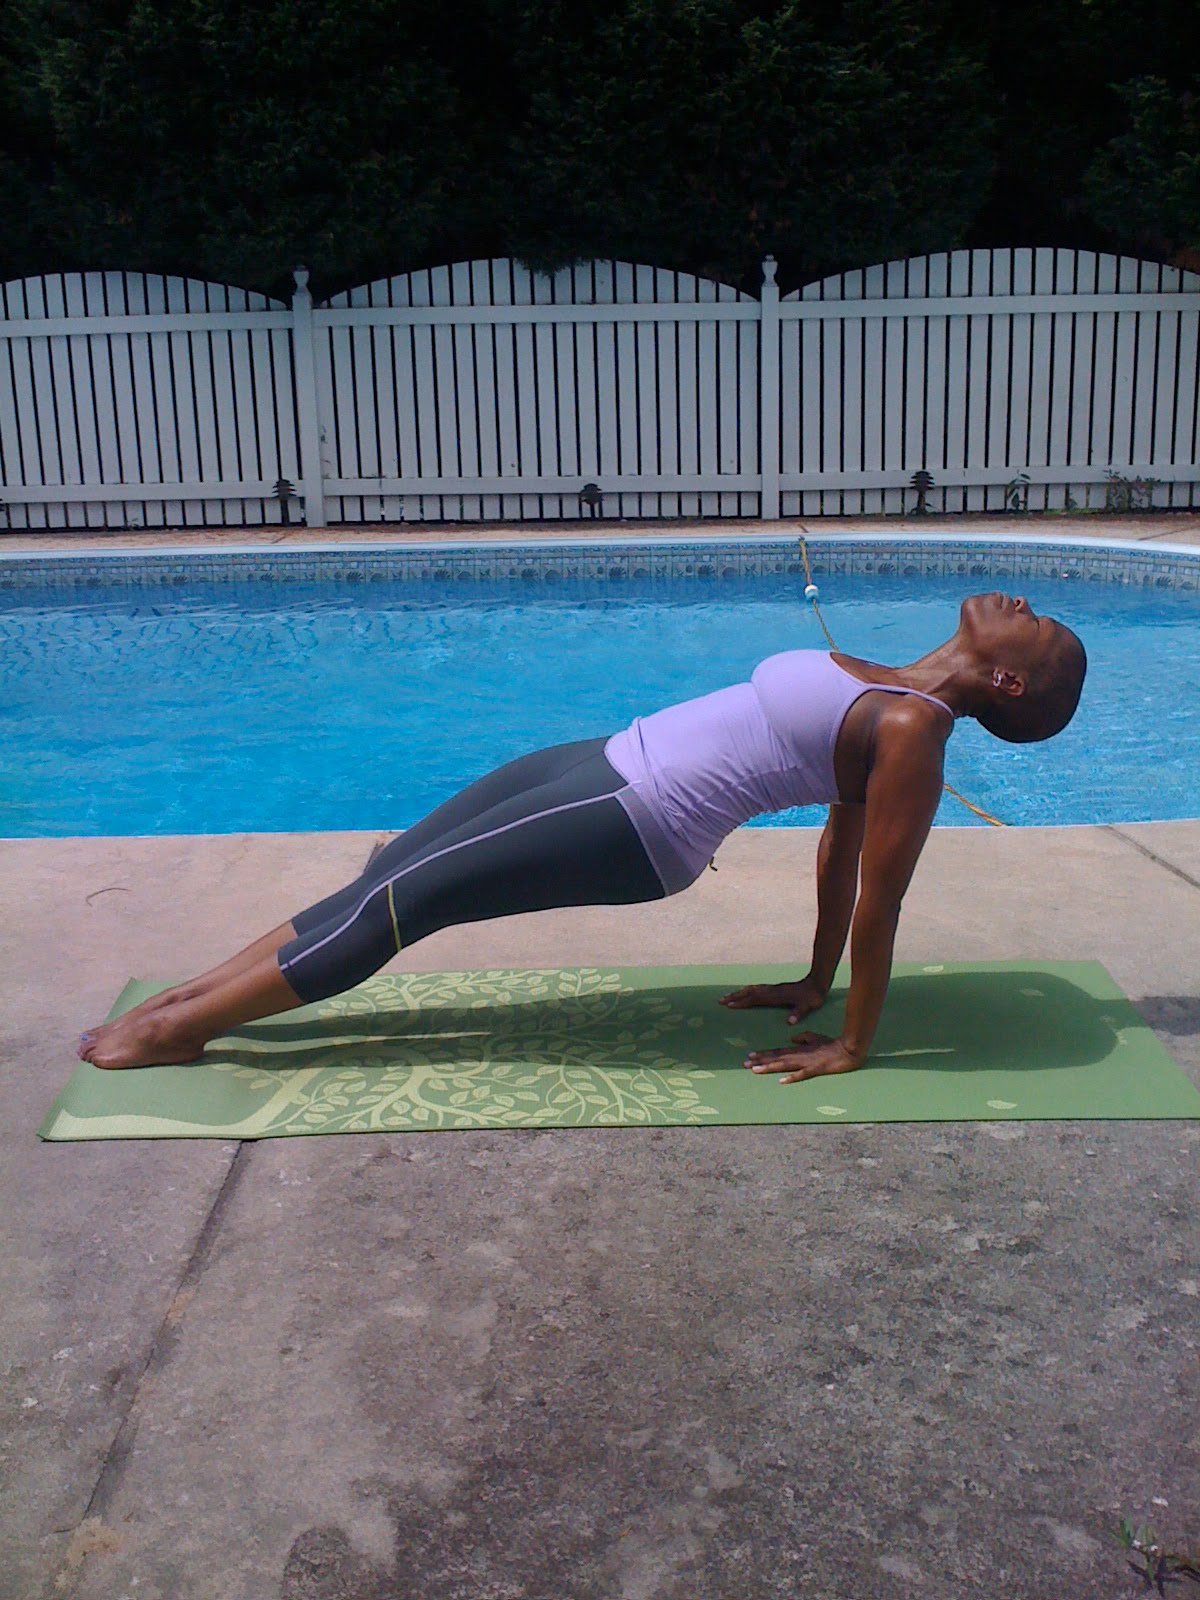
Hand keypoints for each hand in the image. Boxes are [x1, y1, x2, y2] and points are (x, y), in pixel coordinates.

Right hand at [718, 974, 827, 1025]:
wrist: (817, 983)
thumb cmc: (812, 997)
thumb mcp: (807, 1006)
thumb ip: (798, 1013)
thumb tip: (790, 1022)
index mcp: (777, 996)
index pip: (756, 999)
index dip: (742, 1002)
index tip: (730, 1005)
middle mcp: (772, 991)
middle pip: (749, 992)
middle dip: (735, 997)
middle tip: (721, 1000)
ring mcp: (772, 989)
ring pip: (752, 989)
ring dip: (739, 993)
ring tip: (727, 996)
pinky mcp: (774, 988)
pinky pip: (756, 989)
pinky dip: (747, 991)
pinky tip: (743, 993)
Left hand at [742, 1031, 862, 1086]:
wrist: (848, 1049)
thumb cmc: (832, 1044)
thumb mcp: (816, 1037)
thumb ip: (804, 1037)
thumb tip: (792, 1038)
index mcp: (799, 1049)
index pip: (777, 1052)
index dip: (764, 1054)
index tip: (750, 1056)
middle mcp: (799, 1055)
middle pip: (776, 1058)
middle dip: (760, 1061)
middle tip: (745, 1064)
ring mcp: (807, 1062)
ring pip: (784, 1065)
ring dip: (769, 1067)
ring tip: (756, 1070)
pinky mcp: (816, 1069)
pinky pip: (802, 1074)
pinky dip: (792, 1077)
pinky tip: (782, 1081)